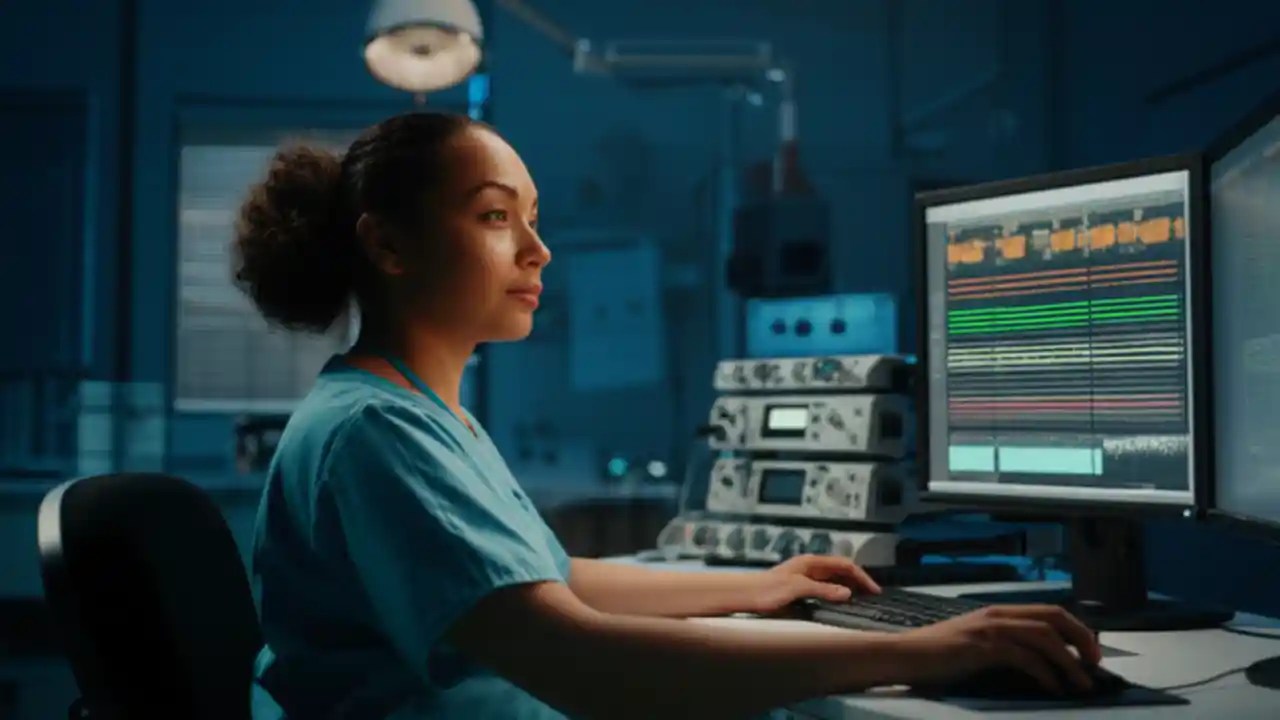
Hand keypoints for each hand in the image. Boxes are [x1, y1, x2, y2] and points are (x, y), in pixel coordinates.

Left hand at [749, 554, 881, 615]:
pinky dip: (836, 595)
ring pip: (833, 581)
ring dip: (848, 588)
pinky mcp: (799, 590)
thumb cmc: (768, 589)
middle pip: (840, 571)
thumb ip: (822, 590)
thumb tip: (847, 593)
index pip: (844, 565)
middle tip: (872, 597)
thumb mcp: (797, 588)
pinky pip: (824, 590)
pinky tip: (839, 605)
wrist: (745, 595)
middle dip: (858, 581)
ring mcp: (805, 578)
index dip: (861, 576)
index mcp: (812, 562)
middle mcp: (810, 567)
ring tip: (861, 601)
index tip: (874, 591)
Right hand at [894, 604, 1102, 693]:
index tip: (1090, 653)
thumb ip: (1004, 646)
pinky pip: (1025, 657)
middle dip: (1082, 638)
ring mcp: (990, 628)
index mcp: (999, 613)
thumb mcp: (976, 645)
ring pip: (1044, 636)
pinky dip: (1046, 673)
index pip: (1049, 611)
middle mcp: (998, 615)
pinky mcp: (982, 646)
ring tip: (1082, 683)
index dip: (1077, 629)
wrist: (904, 655)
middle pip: (1054, 616)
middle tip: (1095, 664)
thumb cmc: (936, 656)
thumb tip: (1041, 662)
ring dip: (1070, 661)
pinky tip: (1053, 688)